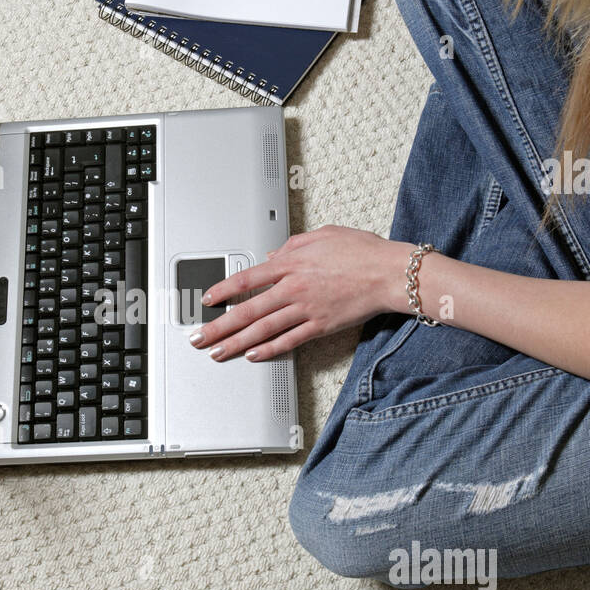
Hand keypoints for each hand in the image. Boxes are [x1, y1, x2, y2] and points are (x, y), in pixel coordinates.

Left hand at [188, 227, 412, 360]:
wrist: (390, 272)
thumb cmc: (362, 251)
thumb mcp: (322, 235)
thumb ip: (292, 246)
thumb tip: (271, 257)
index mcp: (292, 263)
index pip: (247, 279)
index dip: (223, 291)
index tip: (207, 300)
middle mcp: (294, 287)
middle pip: (248, 310)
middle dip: (219, 326)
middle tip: (199, 337)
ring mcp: (306, 308)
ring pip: (263, 329)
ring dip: (236, 342)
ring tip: (217, 352)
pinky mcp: (321, 325)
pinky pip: (289, 340)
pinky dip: (269, 349)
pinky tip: (253, 355)